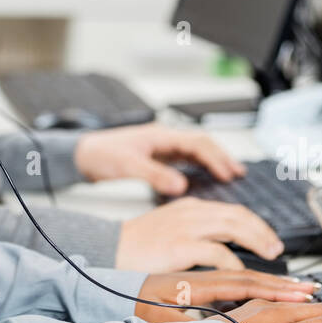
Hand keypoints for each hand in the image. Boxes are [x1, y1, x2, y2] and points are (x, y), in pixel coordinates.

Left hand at [73, 123, 244, 193]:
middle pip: (201, 143)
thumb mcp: (128, 167)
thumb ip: (154, 176)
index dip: (215, 158)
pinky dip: (199, 166)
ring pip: (194, 150)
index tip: (228, 173)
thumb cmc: (101, 155)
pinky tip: (206, 177)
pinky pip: (185, 159)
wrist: (83, 154)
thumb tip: (180, 186)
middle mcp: (164, 138)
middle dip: (221, 157)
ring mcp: (161, 146)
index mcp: (160, 136)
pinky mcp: (157, 155)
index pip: (196, 143)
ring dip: (213, 160)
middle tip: (238, 173)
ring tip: (231, 174)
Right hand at [116, 197, 283, 271]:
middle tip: (277, 248)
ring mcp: (186, 226)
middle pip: (239, 215)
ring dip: (257, 241)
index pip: (232, 210)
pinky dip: (233, 262)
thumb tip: (222, 247)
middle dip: (263, 231)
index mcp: (190, 207)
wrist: (109, 249)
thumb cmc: (137, 246)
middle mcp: (191, 212)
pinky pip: (216, 251)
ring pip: (234, 227)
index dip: (255, 223)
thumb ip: (196, 232)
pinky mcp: (180, 244)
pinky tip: (241, 271)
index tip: (269, 237)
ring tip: (270, 255)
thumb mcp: (171, 230)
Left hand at [133, 270, 317, 322]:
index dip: (273, 289)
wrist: (105, 284)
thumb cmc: (128, 305)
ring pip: (239, 268)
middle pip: (247, 273)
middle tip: (311, 288)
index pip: (242, 284)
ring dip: (269, 274)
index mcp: (193, 283)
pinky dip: (250, 274)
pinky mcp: (191, 275)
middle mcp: (198, 273)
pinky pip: (227, 269)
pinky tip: (261, 282)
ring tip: (294, 282)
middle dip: (282, 281)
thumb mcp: (155, 320)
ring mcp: (195, 271)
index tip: (299, 294)